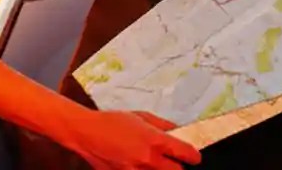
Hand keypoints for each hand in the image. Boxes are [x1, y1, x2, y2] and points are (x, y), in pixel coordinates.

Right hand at [63, 108, 200, 169]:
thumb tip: (178, 130)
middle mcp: (147, 158)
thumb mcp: (142, 117)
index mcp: (154, 140)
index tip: (195, 157)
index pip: (184, 153)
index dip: (193, 156)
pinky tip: (139, 165)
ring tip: (152, 162)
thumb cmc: (113, 121)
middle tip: (175, 162)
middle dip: (178, 167)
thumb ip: (163, 125)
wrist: (86, 133)